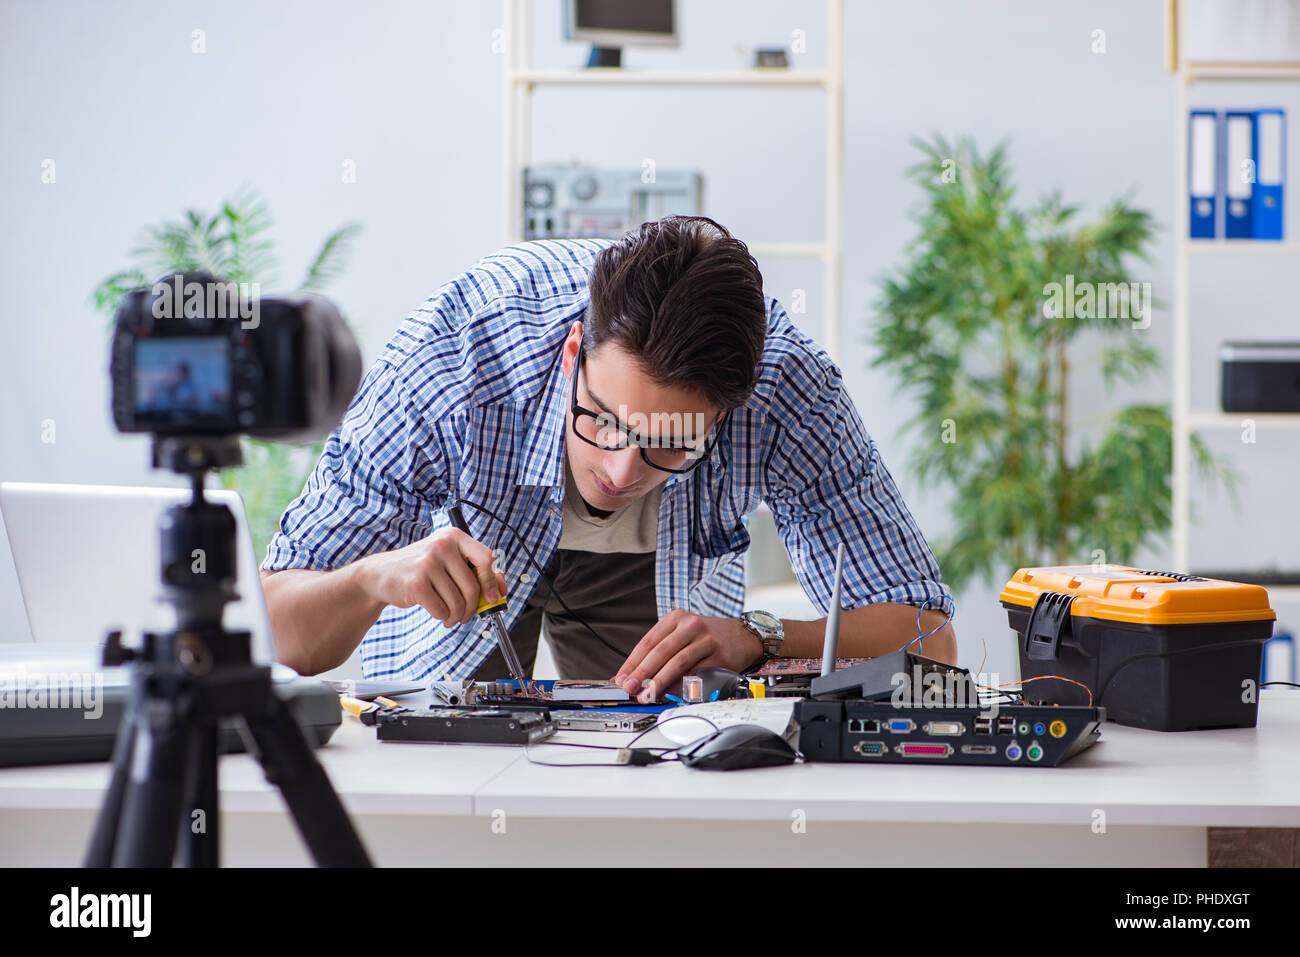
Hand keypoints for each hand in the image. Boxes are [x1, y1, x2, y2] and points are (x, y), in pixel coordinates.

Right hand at [355, 528, 507, 627]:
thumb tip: (501, 589)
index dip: (492, 581)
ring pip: (458, 602)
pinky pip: (441, 610)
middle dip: (472, 608)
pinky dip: (442, 617)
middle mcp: (442, 546)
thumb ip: (474, 570)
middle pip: (472, 587)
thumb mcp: (448, 561)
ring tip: (450, 616)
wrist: (382, 574)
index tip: (494, 597)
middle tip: (466, 615)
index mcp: (454, 537)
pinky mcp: (416, 583)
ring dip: (457, 616)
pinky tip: (438, 613)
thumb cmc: (421, 569)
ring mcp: (428, 563)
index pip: (486, 558)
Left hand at [612, 610, 762, 702]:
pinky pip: (696, 673)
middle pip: (660, 652)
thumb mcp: (682, 633)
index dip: (632, 662)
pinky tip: (670, 695)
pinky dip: (681, 685)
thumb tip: (635, 677)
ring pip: (677, 662)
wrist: (742, 635)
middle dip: (641, 673)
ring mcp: (706, 640)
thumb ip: (660, 652)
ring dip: (659, 682)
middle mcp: (690, 625)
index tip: (621, 678)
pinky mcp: (719, 656)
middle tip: (629, 688)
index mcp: (676, 618)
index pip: (648, 642)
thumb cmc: (707, 636)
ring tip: (647, 695)